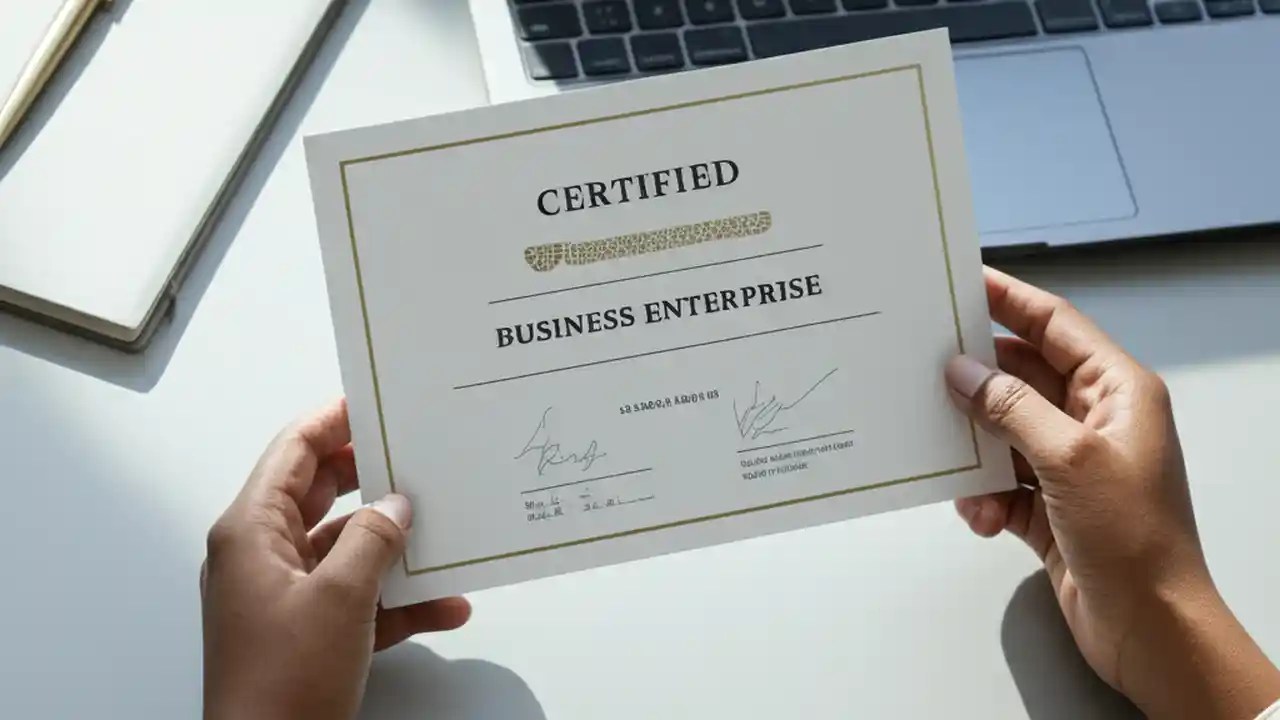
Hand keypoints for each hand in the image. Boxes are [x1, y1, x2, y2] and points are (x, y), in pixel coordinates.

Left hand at [201, 399, 470, 719]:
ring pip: (348, 549)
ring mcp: (286, 595)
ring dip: (397, 547)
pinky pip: (360, 600)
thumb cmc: (282, 681)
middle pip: (323, 495)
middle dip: (375, 479)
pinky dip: (400, 601)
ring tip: (444, 530)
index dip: (332, 422)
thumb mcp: (339, 597)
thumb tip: (396, 506)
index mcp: (251, 532)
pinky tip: (445, 604)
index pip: (292, 452)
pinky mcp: (310, 633)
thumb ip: (372, 539)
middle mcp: (263, 556)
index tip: (374, 401)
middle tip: (419, 456)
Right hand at [946, 268, 1279, 719]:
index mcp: (1118, 391)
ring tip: (959, 468)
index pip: (1054, 325)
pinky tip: (987, 519)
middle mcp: (1094, 420)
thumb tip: (962, 373)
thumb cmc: (1132, 538)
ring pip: (1000, 433)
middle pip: (1019, 377)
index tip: (961, 281)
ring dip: (974, 452)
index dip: (1008, 299)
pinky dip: (984, 497)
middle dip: (975, 382)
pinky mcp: (1049, 506)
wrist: (1148, 627)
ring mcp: (1070, 464)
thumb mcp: (1069, 459)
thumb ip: (1010, 408)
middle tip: (924, 370)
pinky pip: (999, 482)